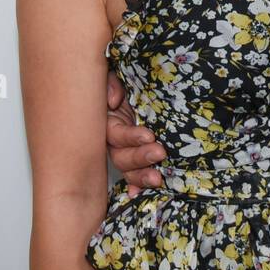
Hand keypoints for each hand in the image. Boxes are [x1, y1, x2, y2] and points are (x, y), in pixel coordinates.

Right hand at [106, 70, 166, 197]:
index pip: (116, 134)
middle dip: (140, 158)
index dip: (131, 137)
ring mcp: (126, 149)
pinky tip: (140, 195)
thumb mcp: (114, 75)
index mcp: (108, 122)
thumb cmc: (125, 79)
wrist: (138, 84)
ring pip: (128, 168)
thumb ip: (111, 83)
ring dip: (142, 175)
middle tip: (160, 153)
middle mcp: (115, 139)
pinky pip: (134, 174)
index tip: (149, 135)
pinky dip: (137, 185)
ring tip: (158, 179)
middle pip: (121, 156)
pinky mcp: (137, 153)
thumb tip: (114, 101)